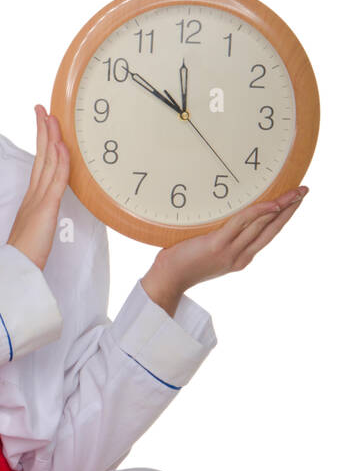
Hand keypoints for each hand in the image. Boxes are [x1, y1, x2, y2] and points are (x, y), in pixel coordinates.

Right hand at [7, 105, 69, 269]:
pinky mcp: (46, 208)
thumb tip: (43, 212)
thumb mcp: (34, 230)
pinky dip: (60, 162)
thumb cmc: (24, 255)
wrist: (16, 269)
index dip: (42, 144)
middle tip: (42, 109)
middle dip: (43, 131)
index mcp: (31, 199)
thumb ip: (38, 217)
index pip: (39, 165)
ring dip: (51, 138)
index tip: (43, 125)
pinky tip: (62, 146)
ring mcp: (39, 199)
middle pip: (41, 156)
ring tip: (52, 117)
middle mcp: (34, 194)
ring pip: (48, 162)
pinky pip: (56, 180)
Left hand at [141, 186, 309, 314]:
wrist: (167, 280)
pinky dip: (259, 212)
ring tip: (295, 192)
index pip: (268, 234)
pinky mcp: (218, 245)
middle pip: (272, 228)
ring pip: (262, 224)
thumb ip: (221, 238)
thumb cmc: (181, 263)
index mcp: (240, 258)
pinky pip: (243, 223)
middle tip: (304, 190)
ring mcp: (231, 251)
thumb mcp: (208, 252)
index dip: (283, 218)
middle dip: (290, 209)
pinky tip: (272, 202)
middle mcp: (240, 256)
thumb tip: (223, 217)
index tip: (294, 202)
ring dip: (281, 206)